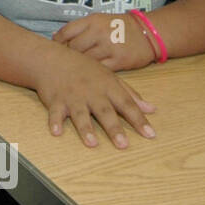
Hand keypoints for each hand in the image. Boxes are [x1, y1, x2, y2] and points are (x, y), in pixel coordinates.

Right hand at [34, 45, 156, 148]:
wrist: (53, 59)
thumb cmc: (84, 69)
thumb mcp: (109, 77)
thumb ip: (130, 94)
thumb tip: (151, 109)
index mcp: (108, 87)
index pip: (126, 104)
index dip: (138, 120)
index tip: (150, 134)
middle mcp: (92, 93)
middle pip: (105, 112)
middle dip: (114, 128)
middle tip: (123, 145)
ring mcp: (73, 97)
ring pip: (81, 114)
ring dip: (86, 129)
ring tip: (92, 143)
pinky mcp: (55, 100)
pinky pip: (55, 112)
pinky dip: (54, 122)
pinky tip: (56, 132)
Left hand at [52, 13, 156, 71]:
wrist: (148, 32)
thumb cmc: (119, 27)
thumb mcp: (99, 20)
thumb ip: (79, 28)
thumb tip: (56, 38)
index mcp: (92, 21)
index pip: (66, 32)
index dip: (58, 42)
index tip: (55, 49)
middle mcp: (99, 33)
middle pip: (73, 48)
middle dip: (68, 56)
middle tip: (66, 61)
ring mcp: (109, 47)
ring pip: (85, 60)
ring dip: (80, 65)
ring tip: (77, 68)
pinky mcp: (119, 61)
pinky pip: (99, 69)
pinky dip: (93, 71)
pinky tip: (90, 72)